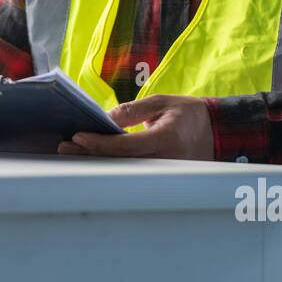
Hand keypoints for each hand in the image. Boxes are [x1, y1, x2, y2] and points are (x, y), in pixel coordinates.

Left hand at [58, 94, 214, 159]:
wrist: (218, 133)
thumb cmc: (189, 113)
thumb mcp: (163, 102)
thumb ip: (134, 111)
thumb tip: (106, 118)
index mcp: (167, 139)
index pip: (126, 146)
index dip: (100, 143)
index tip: (78, 136)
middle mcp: (165, 161)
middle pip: (119, 162)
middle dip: (90, 155)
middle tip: (63, 148)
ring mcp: (164, 174)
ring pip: (124, 171)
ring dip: (97, 162)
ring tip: (71, 154)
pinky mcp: (162, 179)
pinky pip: (133, 173)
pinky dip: (111, 166)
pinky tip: (92, 160)